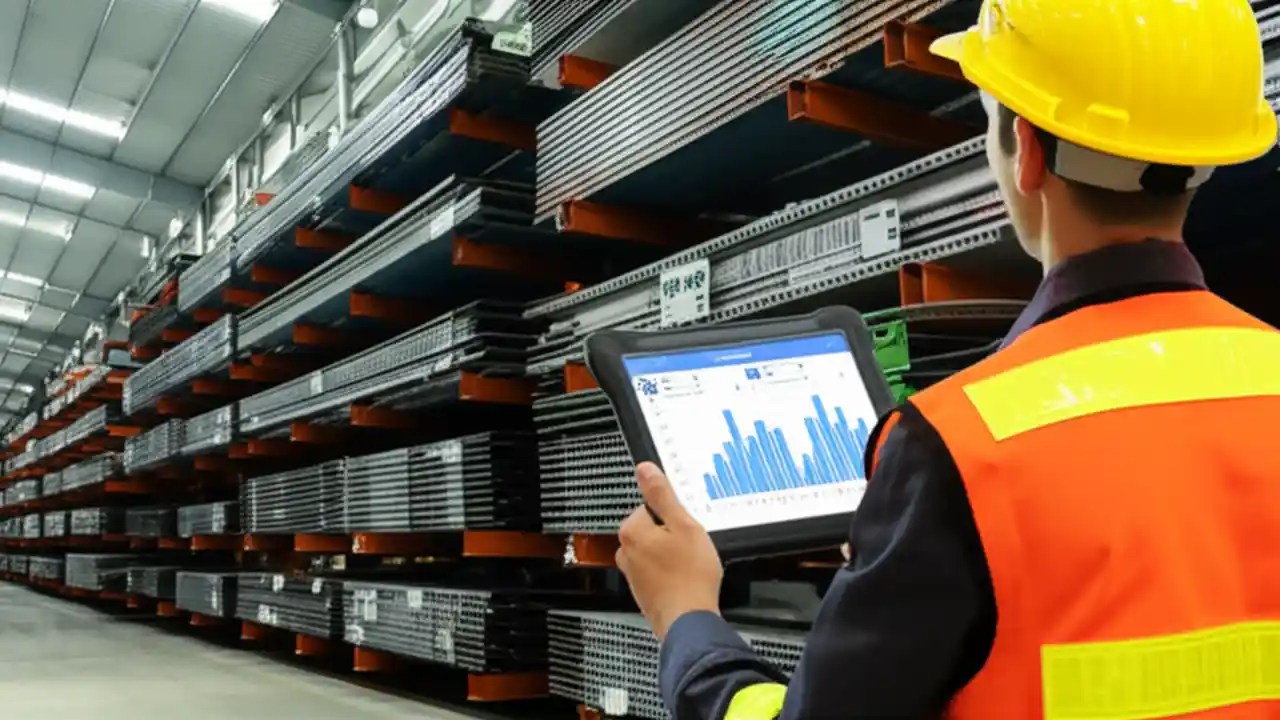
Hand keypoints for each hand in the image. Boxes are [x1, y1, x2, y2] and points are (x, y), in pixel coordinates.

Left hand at [617, 462, 723, 639]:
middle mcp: (626, 552)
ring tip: (690, 567)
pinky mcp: (643, 591)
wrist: (689, 621)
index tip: (686, 529)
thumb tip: (645, 470)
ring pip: (657, 551)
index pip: (651, 507)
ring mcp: (633, 573)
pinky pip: (659, 571)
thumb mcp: (683, 525)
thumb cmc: (689, 576)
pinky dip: (672, 573)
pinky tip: (687, 580)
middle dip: (673, 536)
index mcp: (632, 531)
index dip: (674, 517)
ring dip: (673, 556)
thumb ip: (662, 495)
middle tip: (691, 548)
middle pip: (653, 529)